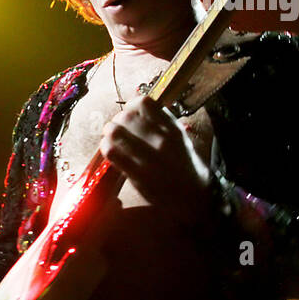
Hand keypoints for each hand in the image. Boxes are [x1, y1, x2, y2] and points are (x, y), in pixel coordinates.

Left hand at [100, 96, 210, 225]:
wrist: (192, 195)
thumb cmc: (183, 165)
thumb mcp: (179, 137)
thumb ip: (161, 121)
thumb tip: (137, 106)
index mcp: (172, 129)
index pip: (144, 103)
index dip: (131, 106)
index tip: (129, 114)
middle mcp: (161, 140)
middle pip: (126, 116)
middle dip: (117, 121)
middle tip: (118, 129)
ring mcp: (149, 157)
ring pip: (115, 132)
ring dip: (109, 133)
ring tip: (111, 138)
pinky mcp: (136, 173)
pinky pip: (111, 152)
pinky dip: (106, 147)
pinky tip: (110, 151)